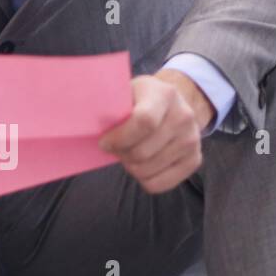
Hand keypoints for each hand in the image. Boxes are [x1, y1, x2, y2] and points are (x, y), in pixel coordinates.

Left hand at [97, 71, 214, 193]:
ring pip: (148, 170)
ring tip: (128, 154)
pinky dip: (143, 179)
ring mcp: (192, 140)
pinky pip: (159, 184)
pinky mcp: (194, 160)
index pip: (144, 122)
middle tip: (115, 148)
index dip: (119, 138)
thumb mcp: (128, 91)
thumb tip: (81, 122)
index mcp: (165, 94)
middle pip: (143, 152)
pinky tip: (142, 164)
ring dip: (130, 166)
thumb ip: (111, 104)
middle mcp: (184, 116)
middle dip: (121, 154)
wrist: (177, 104)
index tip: (104, 141)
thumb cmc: (141, 99)